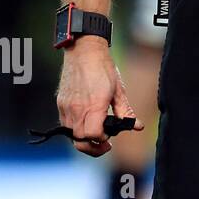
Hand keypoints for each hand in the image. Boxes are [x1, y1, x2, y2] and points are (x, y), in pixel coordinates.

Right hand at [55, 38, 142, 156]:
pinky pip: (65, 124)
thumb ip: (126, 111)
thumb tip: (137, 126)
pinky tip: (87, 122)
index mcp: (94, 105)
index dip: (102, 139)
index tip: (110, 136)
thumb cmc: (103, 69)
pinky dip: (75, 128)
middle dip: (92, 146)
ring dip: (83, 138)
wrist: (84, 52)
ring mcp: (66, 107)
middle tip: (105, 145)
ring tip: (96, 134)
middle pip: (80, 140)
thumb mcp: (119, 90)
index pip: (93, 135)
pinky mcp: (61, 104)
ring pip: (71, 134)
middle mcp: (77, 109)